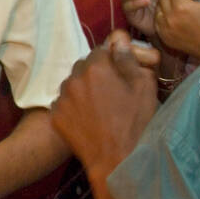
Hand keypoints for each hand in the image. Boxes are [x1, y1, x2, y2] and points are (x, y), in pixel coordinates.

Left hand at [50, 30, 158, 173]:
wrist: (117, 159)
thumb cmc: (136, 121)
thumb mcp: (143, 85)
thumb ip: (128, 58)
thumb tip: (118, 39)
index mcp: (95, 67)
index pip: (101, 50)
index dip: (114, 58)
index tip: (123, 69)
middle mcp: (73, 79)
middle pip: (84, 66)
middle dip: (99, 71)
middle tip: (114, 87)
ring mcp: (62, 98)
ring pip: (73, 83)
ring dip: (85, 87)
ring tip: (102, 103)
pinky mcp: (55, 116)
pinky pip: (64, 102)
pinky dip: (75, 104)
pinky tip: (90, 116)